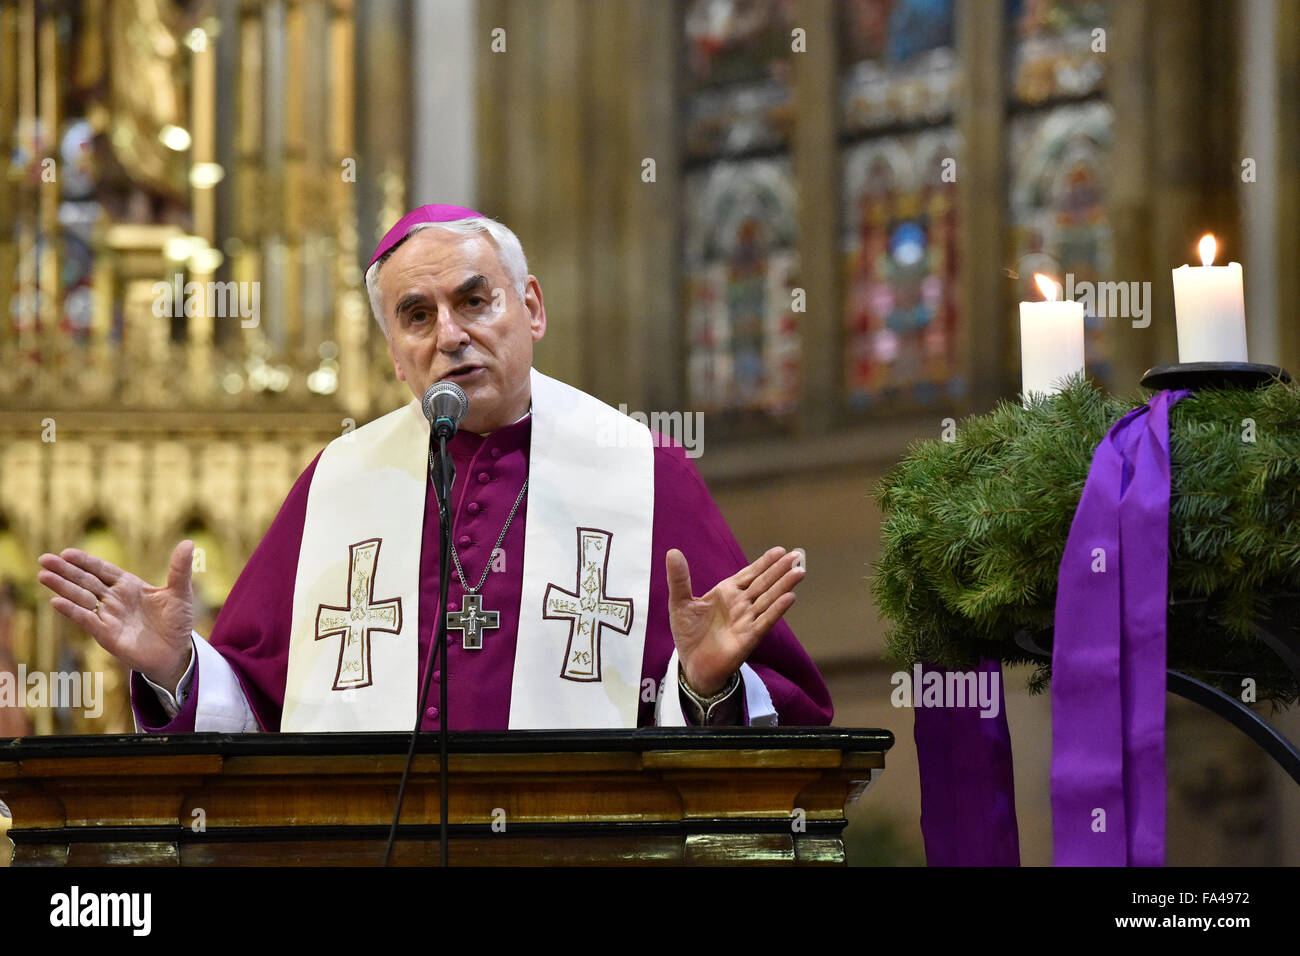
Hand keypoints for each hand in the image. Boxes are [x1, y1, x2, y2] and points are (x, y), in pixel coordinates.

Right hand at [37, 540, 196, 689]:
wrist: (176, 653)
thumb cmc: (177, 622)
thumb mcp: (181, 593)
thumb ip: (180, 569)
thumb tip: (189, 542)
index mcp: (129, 586)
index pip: (103, 570)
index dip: (85, 561)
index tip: (67, 551)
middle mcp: (115, 600)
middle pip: (86, 581)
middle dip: (66, 570)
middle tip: (43, 559)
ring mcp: (108, 617)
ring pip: (81, 598)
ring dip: (62, 587)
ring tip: (42, 575)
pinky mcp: (107, 635)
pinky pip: (87, 620)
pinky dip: (72, 611)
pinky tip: (55, 602)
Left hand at [666, 546, 803, 696]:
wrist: (691, 665)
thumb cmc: (689, 634)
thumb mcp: (680, 603)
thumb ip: (679, 579)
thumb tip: (672, 552)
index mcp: (727, 593)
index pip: (749, 574)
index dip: (764, 562)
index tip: (780, 550)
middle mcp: (741, 605)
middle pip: (764, 583)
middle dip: (780, 570)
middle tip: (797, 555)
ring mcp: (746, 621)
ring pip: (768, 599)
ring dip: (784, 585)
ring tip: (799, 571)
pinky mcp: (748, 638)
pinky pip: (765, 621)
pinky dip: (777, 610)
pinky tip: (790, 597)